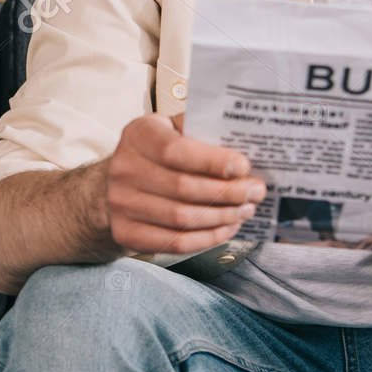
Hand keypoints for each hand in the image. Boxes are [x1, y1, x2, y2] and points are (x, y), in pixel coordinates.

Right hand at [101, 113, 265, 254]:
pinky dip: (207, 238)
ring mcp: (120, 203)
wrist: (117, 183)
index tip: (243, 167)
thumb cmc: (156, 153)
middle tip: (255, 192)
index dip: (212, 161)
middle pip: (183, 187)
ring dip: (222, 216)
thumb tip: (242, 140)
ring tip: (246, 210)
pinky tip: (226, 228)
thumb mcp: (171, 129)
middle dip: (228, 192)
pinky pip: (175, 242)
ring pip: (182, 218)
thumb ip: (199, 130)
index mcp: (138, 135)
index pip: (175, 150)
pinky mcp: (125, 233)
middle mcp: (123, 168)